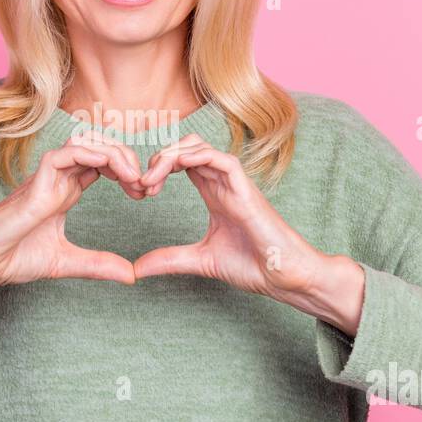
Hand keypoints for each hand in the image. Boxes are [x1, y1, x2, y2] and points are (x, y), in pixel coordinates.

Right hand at [0, 132, 146, 311]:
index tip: (144, 192)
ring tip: (134, 176)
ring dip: (114, 153)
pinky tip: (112, 170)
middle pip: (99, 147)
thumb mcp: (67, 262)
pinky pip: (64, 154)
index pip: (103, 164)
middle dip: (127, 158)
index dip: (127, 171)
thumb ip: (98, 265)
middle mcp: (58, 178)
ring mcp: (47, 177)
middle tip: (145, 183)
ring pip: (85, 143)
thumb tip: (132, 275)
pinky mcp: (36, 182)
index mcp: (66, 191)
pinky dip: (91, 155)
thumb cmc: (13, 258)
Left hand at [132, 134, 365, 333]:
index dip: (157, 168)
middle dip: (159, 157)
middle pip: (186, 147)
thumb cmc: (254, 265)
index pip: (182, 162)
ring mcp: (235, 182)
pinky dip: (193, 157)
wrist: (284, 275)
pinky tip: (172, 172)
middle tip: (141, 183)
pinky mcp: (245, 188)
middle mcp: (223, 182)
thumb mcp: (200, 260)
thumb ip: (170, 259)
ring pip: (199, 146)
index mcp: (214, 193)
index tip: (140, 191)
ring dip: (169, 156)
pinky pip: (219, 158)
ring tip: (150, 180)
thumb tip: (137, 268)